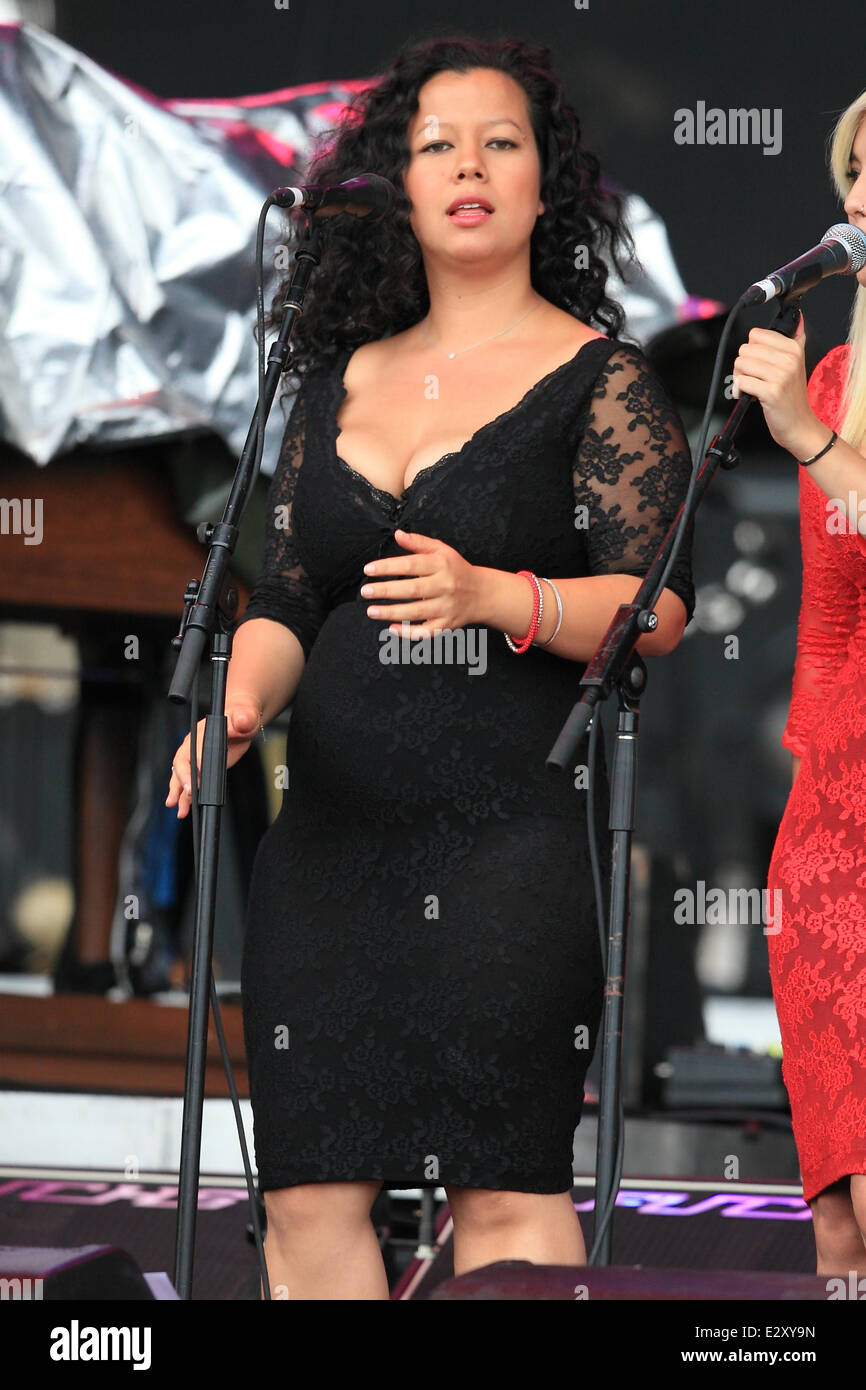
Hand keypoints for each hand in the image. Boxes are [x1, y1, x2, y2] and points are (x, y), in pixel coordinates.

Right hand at [166, 697, 261, 819]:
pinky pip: (191, 781)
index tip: (192, 785)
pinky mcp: (202, 765)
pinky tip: (184, 807)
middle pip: (181, 766)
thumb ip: (243, 719)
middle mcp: (194, 745)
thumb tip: (243, 720)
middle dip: (180, 784)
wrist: (242, 718)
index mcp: (201, 734)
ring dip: (179, 794)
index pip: (191, 754)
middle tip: (181, 800)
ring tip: (179, 810)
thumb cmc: (242, 716)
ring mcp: (196, 756)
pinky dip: (186, 795)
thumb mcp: (245, 716)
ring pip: (182, 776)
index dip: (189, 770)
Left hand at [360, 528, 482, 636]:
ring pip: (416, 612)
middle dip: (386, 590)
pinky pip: (426, 631)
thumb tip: (398, 534)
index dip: (388, 567)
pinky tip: (392, 628)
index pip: (411, 565)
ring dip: (392, 612)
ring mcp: (446, 607)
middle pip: (412, 589)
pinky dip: (408, 632)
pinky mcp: (447, 624)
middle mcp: (445, 586)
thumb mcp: (442, 551)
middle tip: (366, 591)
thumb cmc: (457, 570)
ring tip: (371, 610)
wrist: (482, 593)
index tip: (369, 569)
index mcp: (442, 565)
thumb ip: (419, 542)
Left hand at [731, 319, 827, 459]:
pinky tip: (749, 397)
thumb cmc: (791, 396)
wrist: (799, 424)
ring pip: (741, 364)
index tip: (757, 362)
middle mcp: (789, 359)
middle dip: (743, 365)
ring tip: (751, 387)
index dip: (751, 350)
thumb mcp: (797, 363)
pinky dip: (739, 391)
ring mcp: (781, 375)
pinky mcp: (772, 392)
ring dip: (739, 378)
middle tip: (752, 377)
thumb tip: (799, 317)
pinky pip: (742, 382)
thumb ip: (796, 338)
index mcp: (794, 347)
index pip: (756, 334)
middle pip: (745, 349)